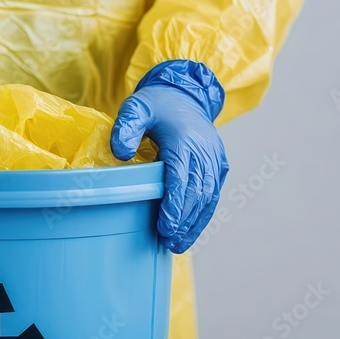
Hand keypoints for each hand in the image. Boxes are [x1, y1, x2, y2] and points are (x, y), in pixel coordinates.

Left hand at [110, 61, 227, 253]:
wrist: (185, 94)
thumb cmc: (156, 105)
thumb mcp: (136, 107)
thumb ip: (126, 127)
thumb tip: (120, 154)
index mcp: (184, 140)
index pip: (181, 178)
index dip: (175, 204)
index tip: (166, 226)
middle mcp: (204, 151)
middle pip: (197, 192)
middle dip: (184, 220)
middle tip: (169, 242)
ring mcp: (215, 159)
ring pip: (208, 196)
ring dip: (195, 222)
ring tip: (178, 244)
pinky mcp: (219, 165)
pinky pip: (213, 193)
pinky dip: (203, 213)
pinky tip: (191, 230)